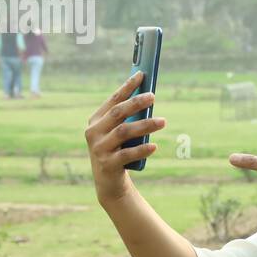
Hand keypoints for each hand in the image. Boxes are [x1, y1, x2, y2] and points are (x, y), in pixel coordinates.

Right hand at [85, 71, 164, 203]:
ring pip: (123, 132)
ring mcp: (99, 148)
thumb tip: (149, 98)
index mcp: (96, 120)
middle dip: (136, 103)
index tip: (142, 74)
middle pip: (117, 113)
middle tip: (153, 96)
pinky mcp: (107, 164)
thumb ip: (130, 118)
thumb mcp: (122, 133)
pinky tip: (154, 146)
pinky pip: (127, 155)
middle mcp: (94, 132)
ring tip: (163, 121)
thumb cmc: (119, 151)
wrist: (110, 182)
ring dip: (145, 125)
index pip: (113, 100)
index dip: (127, 87)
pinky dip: (141, 150)